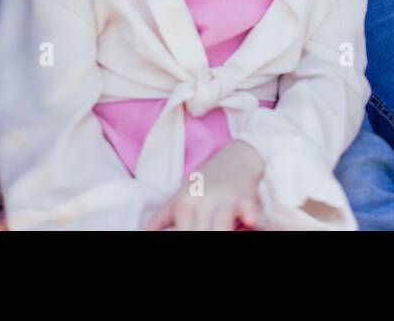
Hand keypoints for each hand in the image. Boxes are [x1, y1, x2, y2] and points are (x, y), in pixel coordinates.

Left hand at [145, 140, 264, 230]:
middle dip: (201, 236)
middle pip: (199, 231)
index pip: (179, 231)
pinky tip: (251, 220)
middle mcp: (202, 200)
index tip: (187, 238)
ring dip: (219, 231)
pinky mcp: (246, 195)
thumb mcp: (180, 197)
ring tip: (219, 234)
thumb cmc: (207, 182)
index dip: (184, 238)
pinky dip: (250, 213)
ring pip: (220, 223)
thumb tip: (141, 232)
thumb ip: (160, 219)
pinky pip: (248, 207)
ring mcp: (224, 198)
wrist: (237, 155)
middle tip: (202, 234)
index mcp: (182, 203)